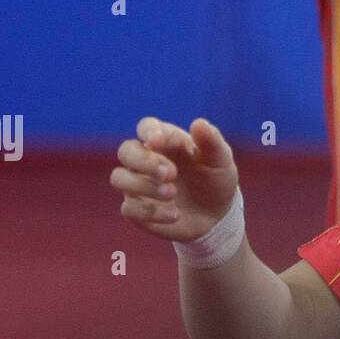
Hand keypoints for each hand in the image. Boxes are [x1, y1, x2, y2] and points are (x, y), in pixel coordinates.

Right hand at [111, 117, 238, 242]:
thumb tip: (198, 123)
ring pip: (119, 178)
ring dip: (143, 185)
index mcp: (167, 141)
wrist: (217, 215)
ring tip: (172, 194)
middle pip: (126, 150)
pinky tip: (175, 214)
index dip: (148, 132)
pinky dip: (151, 212)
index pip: (147, 127)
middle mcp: (147, 160)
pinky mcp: (137, 209)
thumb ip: (211, 141)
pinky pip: (129, 209)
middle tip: (171, 173)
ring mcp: (139, 184)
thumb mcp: (220, 159)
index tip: (157, 142)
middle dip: (144, 160)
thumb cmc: (216, 178)